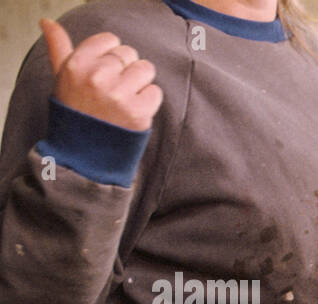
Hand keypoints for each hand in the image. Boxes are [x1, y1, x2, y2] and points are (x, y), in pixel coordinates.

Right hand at [40, 19, 161, 131]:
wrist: (84, 153)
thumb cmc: (76, 110)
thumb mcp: (62, 77)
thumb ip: (59, 47)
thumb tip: (47, 21)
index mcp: (76, 64)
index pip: (110, 40)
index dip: (111, 55)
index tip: (105, 72)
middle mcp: (96, 77)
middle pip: (129, 54)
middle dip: (125, 69)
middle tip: (113, 91)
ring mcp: (118, 95)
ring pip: (145, 69)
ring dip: (140, 83)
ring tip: (124, 99)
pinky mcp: (138, 113)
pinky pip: (155, 92)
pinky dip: (149, 101)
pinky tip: (133, 111)